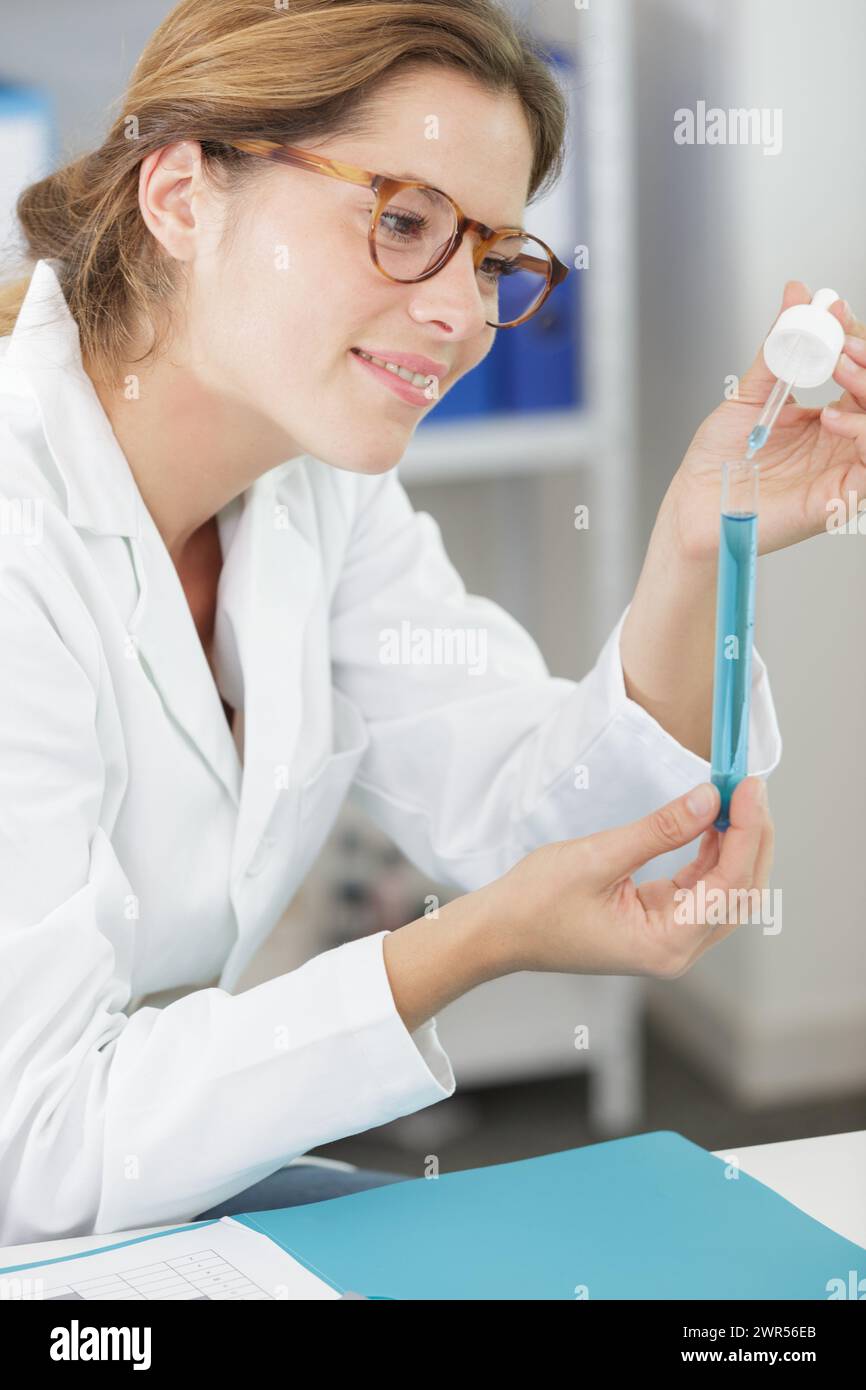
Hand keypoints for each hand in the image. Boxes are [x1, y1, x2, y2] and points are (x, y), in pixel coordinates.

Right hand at [486, 777, 772, 978]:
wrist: (501, 930)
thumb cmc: (537, 903)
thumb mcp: (599, 857)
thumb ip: (660, 830)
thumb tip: (710, 799)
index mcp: (665, 944)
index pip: (730, 885)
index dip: (747, 832)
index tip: (750, 787)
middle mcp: (677, 949)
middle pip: (740, 891)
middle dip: (751, 836)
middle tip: (749, 785)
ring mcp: (670, 938)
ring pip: (727, 890)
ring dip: (735, 843)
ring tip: (735, 796)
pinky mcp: (660, 922)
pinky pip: (703, 887)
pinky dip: (713, 852)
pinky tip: (712, 821)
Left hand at [660, 281, 865, 562]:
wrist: (693, 505)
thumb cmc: (719, 462)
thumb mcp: (751, 393)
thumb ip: (778, 348)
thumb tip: (797, 295)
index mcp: (830, 420)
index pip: (864, 375)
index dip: (857, 341)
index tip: (833, 313)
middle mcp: (843, 444)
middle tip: (841, 341)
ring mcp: (844, 470)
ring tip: (838, 369)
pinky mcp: (839, 498)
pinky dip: (865, 433)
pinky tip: (832, 418)